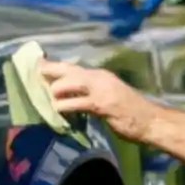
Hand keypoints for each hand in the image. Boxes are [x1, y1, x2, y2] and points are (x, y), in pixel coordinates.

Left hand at [40, 60, 161, 142]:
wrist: (150, 120)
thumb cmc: (130, 110)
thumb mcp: (108, 95)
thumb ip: (90, 92)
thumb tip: (69, 95)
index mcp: (100, 75)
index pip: (73, 66)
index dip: (54, 65)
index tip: (39, 64)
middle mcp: (99, 78)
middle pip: (68, 69)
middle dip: (49, 70)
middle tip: (34, 73)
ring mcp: (100, 90)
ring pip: (70, 83)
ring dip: (55, 90)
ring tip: (48, 98)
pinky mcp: (102, 105)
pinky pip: (77, 103)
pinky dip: (64, 106)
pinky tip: (57, 111)